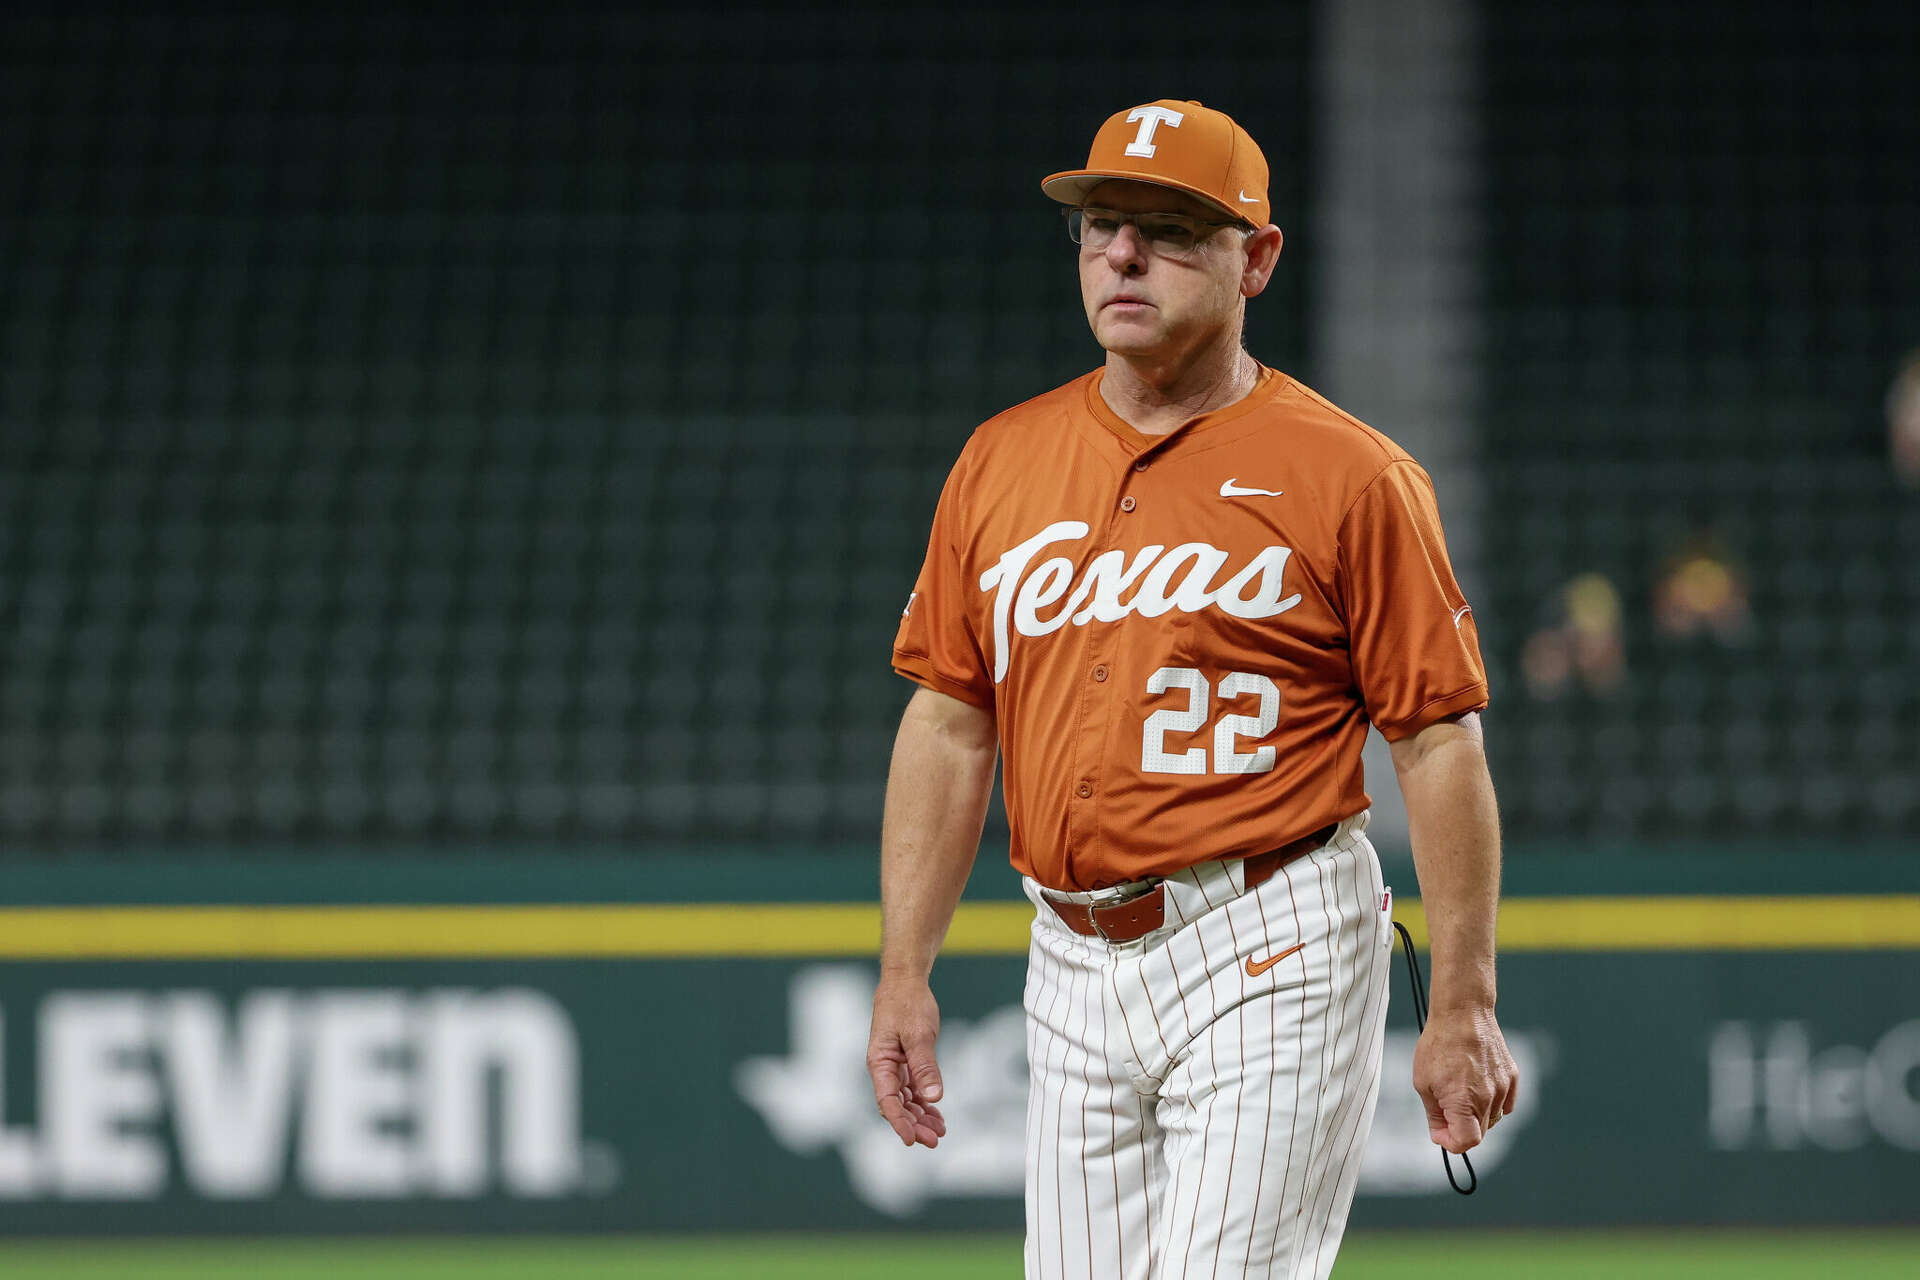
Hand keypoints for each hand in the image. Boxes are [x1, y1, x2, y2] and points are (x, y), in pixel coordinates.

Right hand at [867, 976, 948, 1147]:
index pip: (886, 1101)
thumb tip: (933, 1097)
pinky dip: (924, 1102)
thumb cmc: (906, 1003)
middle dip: (914, 1125)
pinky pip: (913, 1089)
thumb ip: (925, 1066)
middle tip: (934, 1140)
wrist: (905, 982)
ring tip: (939, 1131)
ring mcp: (895, 1066)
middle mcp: (884, 1068)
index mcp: (879, 1062)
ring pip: (905, 1100)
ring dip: (920, 1117)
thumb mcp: (918, 1035)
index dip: (898, 1122)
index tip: (912, 1139)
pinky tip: (936, 1114)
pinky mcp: (906, 1062)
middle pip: (896, 1105)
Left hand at [1411, 1005, 1518, 1153]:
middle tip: (1443, 1109)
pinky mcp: (1512, 1077)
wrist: (1463, 1013)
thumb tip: (1440, 1133)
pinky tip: (1477, 1088)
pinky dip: (1492, 1104)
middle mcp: (1489, 1098)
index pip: (1466, 1142)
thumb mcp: (1423, 1082)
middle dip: (1460, 1128)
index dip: (1450, 1142)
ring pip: (1493, 1118)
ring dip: (1476, 1115)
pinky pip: (1505, 1103)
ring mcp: (1503, 1088)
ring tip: (1458, 1092)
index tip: (1440, 1132)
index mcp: (1464, 1102)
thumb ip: (1434, 1114)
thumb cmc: (1439, 1044)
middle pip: (1479, 1133)